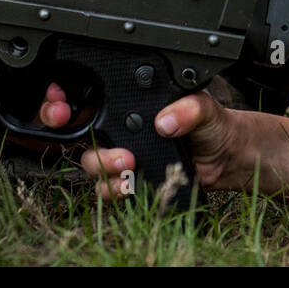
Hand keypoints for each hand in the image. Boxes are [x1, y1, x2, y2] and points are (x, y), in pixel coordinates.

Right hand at [39, 86, 249, 197]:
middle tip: (116, 151)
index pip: (88, 97)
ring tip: (128, 167)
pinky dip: (113, 190)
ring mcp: (123, 154)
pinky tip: (129, 187)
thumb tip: (165, 120)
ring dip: (103, 167)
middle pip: (81, 133)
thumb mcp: (203, 106)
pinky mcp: (130, 179)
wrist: (227, 157)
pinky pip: (108, 188)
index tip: (61, 104)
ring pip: (92, 162)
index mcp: (131, 101)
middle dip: (82, 140)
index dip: (64, 100)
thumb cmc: (213, 123)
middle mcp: (121, 127)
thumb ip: (188, 108)